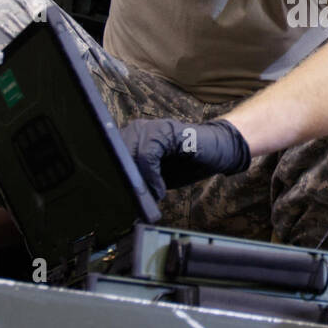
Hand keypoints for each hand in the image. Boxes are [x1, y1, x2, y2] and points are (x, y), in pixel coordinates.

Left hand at [119, 118, 250, 200]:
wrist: (218, 151)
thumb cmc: (187, 163)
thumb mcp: (156, 175)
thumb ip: (138, 179)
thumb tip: (118, 195)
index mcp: (133, 137)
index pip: (108, 153)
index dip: (110, 173)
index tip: (117, 196)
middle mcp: (140, 128)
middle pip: (114, 152)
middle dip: (122, 179)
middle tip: (134, 200)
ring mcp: (153, 127)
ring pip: (128, 152)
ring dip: (137, 179)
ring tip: (150, 195)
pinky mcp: (167, 131)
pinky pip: (147, 153)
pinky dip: (150, 175)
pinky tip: (159, 189)